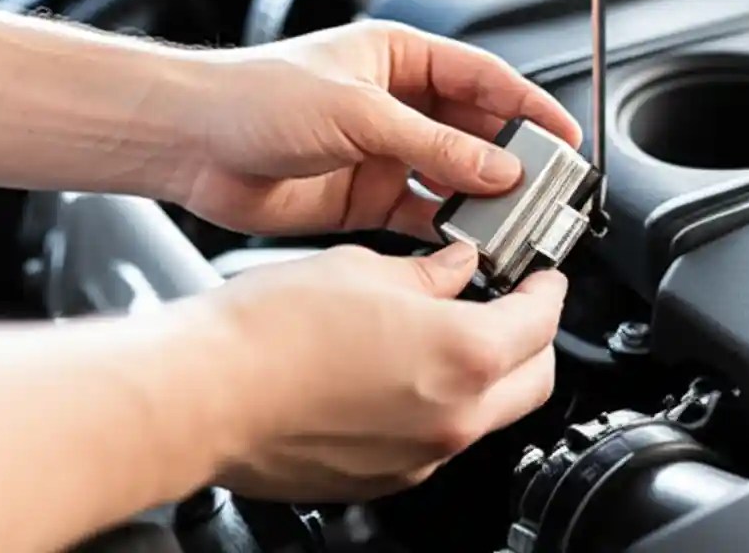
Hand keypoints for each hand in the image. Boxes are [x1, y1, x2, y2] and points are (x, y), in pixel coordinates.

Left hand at [174, 21, 580, 238]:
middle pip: (476, 133)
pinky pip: (423, 215)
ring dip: (483, 200)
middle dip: (512, 161)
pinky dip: (448, 231)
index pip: (484, 80)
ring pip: (454, 178)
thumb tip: (497, 167)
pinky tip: (468, 243)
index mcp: (400, 59)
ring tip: (514, 222)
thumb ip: (434, 144)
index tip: (565, 137)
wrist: (190, 144)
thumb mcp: (358, 112)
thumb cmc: (255, 96)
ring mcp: (384, 153)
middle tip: (547, 190)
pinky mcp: (366, 198)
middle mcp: (397, 105)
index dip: (529, 107)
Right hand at [189, 242, 564, 500]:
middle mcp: (455, 415)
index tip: (542, 276)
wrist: (200, 396)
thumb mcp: (364, 269)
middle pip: (535, 377)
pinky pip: (438, 438)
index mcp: (465, 354)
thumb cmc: (267, 332)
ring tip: (446, 333)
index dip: (548, 288)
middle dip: (533, 338)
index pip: (542, 318)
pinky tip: (401, 372)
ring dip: (487, 374)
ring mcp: (422, 456)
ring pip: (489, 412)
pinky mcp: (386, 478)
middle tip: (512, 305)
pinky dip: (440, 405)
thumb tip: (457, 269)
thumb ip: (428, 274)